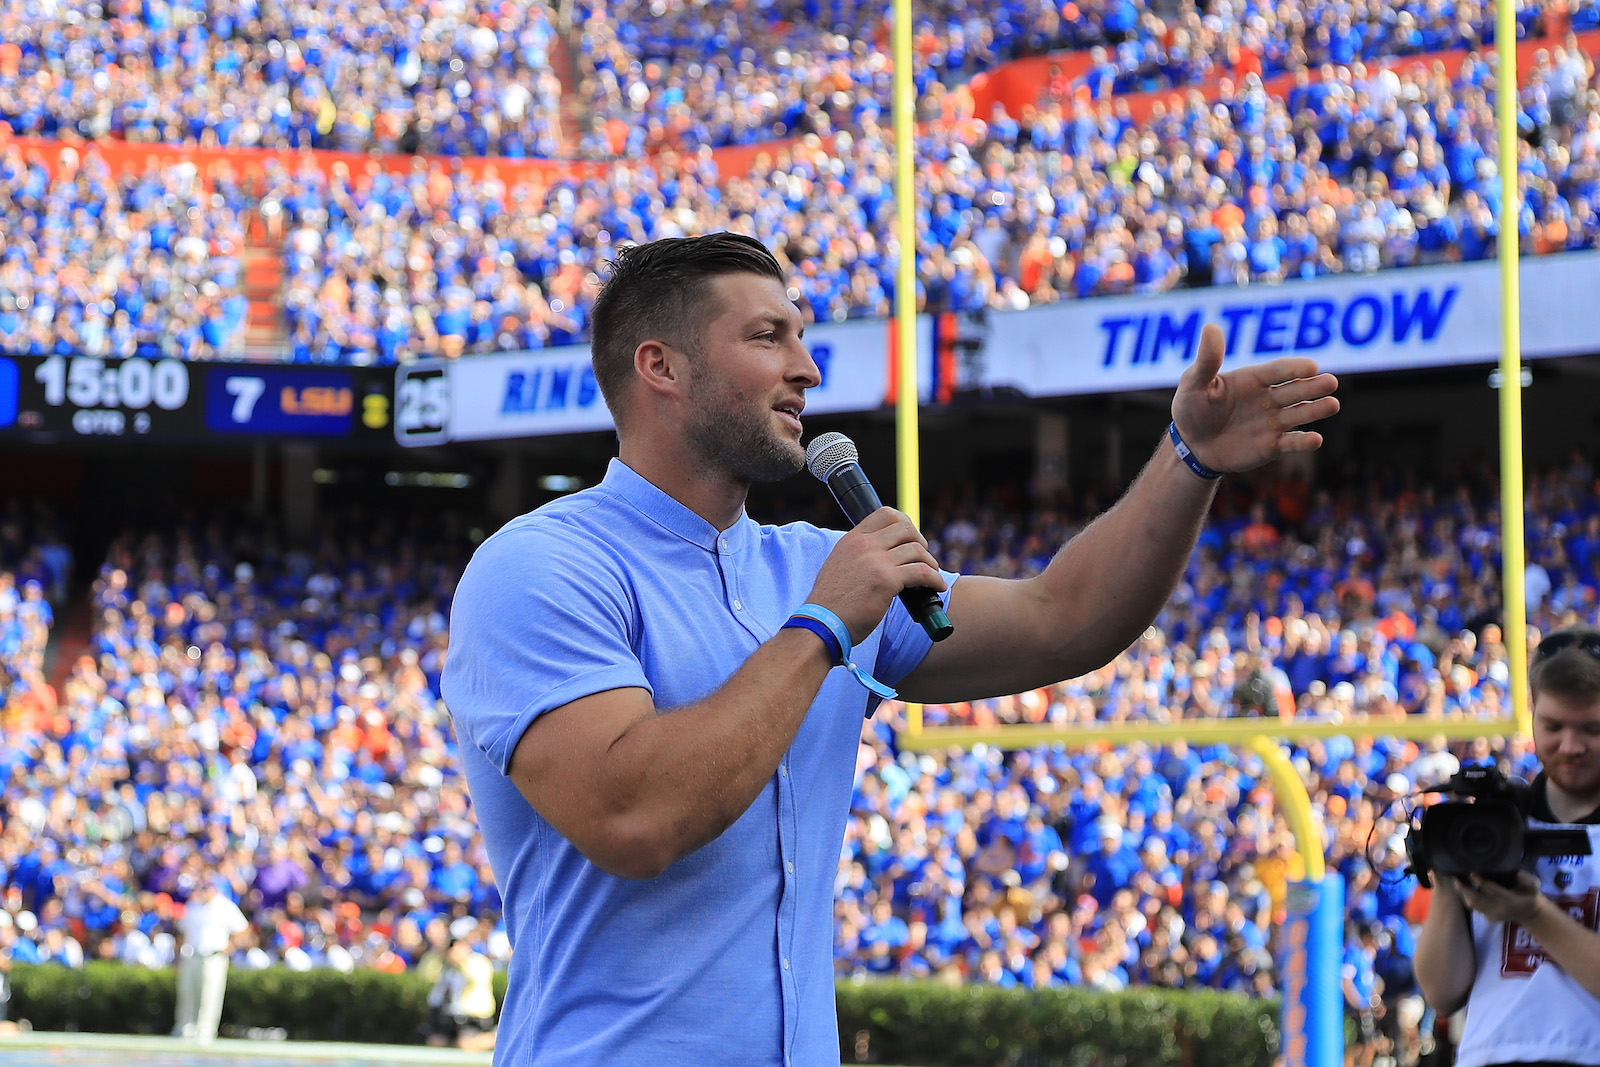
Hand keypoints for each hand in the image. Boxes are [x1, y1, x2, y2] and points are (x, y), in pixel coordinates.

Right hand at [808, 507, 946, 644]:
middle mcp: (864, 545)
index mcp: (851, 539)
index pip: (885, 513)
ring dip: (930, 562)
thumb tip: (880, 556)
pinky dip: (934, 578)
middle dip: (920, 541)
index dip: (904, 522)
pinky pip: (922, 572)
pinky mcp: (887, 580)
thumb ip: (857, 555)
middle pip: (906, 528)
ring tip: (932, 574)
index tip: (911, 538)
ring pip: (917, 549)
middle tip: (923, 558)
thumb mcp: (839, 566)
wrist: (823, 624)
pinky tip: (937, 586)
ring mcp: (876, 561)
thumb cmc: (831, 603)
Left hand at [1171, 322, 1339, 473]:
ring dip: (1316, 410)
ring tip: (1333, 404)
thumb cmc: (1191, 408)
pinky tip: (1316, 439)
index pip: (1278, 370)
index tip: (1311, 366)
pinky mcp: (1272, 446)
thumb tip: (1210, 326)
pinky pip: (1291, 443)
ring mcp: (1273, 422)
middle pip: (1295, 390)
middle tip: (1330, 382)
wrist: (1191, 445)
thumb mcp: (1194, 383)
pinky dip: (1304, 442)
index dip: (1294, 368)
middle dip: (1313, 386)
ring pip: (1299, 414)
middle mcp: (1269, 398)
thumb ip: (1207, 360)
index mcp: (1253, 379)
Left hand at [1453, 870, 1544, 924]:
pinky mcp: (1488, 917)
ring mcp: (1492, 914)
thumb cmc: (1530, 895)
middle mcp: (1498, 908)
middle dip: (1464, 889)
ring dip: (1462, 893)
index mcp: (1510, 899)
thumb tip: (1517, 874)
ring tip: (1455, 881)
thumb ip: (1529, 880)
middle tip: (1455, 877)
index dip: (1481, 882)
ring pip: (1472, 904)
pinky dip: (1466, 898)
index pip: (1493, 890)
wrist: (1529, 913)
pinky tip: (1461, 888)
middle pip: (1476, 899)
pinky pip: (1474, 908)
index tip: (1472, 873)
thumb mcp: (1535, 886)